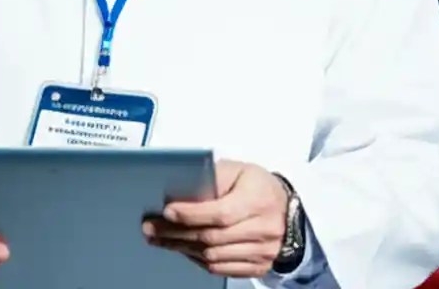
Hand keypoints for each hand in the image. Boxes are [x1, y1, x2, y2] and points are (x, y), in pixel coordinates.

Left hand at [142, 160, 288, 277]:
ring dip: (183, 248)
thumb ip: (211, 178)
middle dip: (176, 233)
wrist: (287, 209)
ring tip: (161, 240)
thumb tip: (180, 189)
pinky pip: (222, 268)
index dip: (191, 214)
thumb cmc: (256, 186)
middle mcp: (264, 228)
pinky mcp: (260, 266)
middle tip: (151, 228)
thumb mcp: (237, 171)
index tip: (167, 211)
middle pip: (213, 237)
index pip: (220, 213)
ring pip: (214, 255)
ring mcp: (264, 251)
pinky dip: (199, 260)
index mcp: (258, 200)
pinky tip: (184, 250)